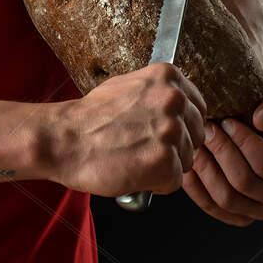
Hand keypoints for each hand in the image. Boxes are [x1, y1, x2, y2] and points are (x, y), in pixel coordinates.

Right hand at [55, 62, 207, 198]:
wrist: (64, 139)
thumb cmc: (89, 118)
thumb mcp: (127, 87)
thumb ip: (157, 93)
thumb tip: (176, 106)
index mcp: (167, 77)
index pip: (198, 108)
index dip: (182, 126)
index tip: (164, 133)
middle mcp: (174, 100)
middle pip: (197, 135)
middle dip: (176, 148)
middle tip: (144, 149)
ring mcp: (171, 131)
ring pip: (186, 161)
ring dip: (164, 167)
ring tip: (134, 159)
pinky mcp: (165, 162)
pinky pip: (173, 182)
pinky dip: (155, 185)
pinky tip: (133, 172)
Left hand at [180, 79, 262, 225]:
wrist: (248, 126)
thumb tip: (262, 121)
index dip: (243, 142)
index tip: (227, 122)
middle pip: (245, 182)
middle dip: (221, 151)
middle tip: (206, 129)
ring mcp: (260, 211)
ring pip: (227, 198)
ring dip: (206, 168)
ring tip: (197, 143)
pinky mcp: (236, 217)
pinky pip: (210, 207)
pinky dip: (196, 185)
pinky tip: (191, 161)